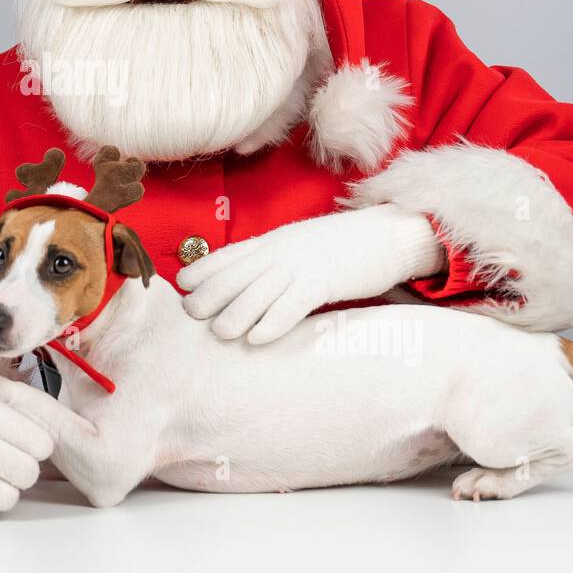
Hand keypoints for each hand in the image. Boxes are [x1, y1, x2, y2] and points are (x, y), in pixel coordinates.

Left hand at [176, 204, 443, 345]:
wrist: (389, 234)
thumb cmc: (342, 247)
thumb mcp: (298, 246)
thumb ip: (271, 260)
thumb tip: (244, 282)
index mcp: (272, 242)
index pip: (228, 255)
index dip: (203, 271)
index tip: (183, 287)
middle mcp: (280, 251)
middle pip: (236, 274)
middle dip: (210, 295)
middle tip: (192, 316)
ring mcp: (302, 265)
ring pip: (259, 291)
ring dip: (236, 314)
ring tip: (220, 334)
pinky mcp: (326, 281)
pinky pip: (293, 303)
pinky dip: (274, 322)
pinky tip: (258, 338)